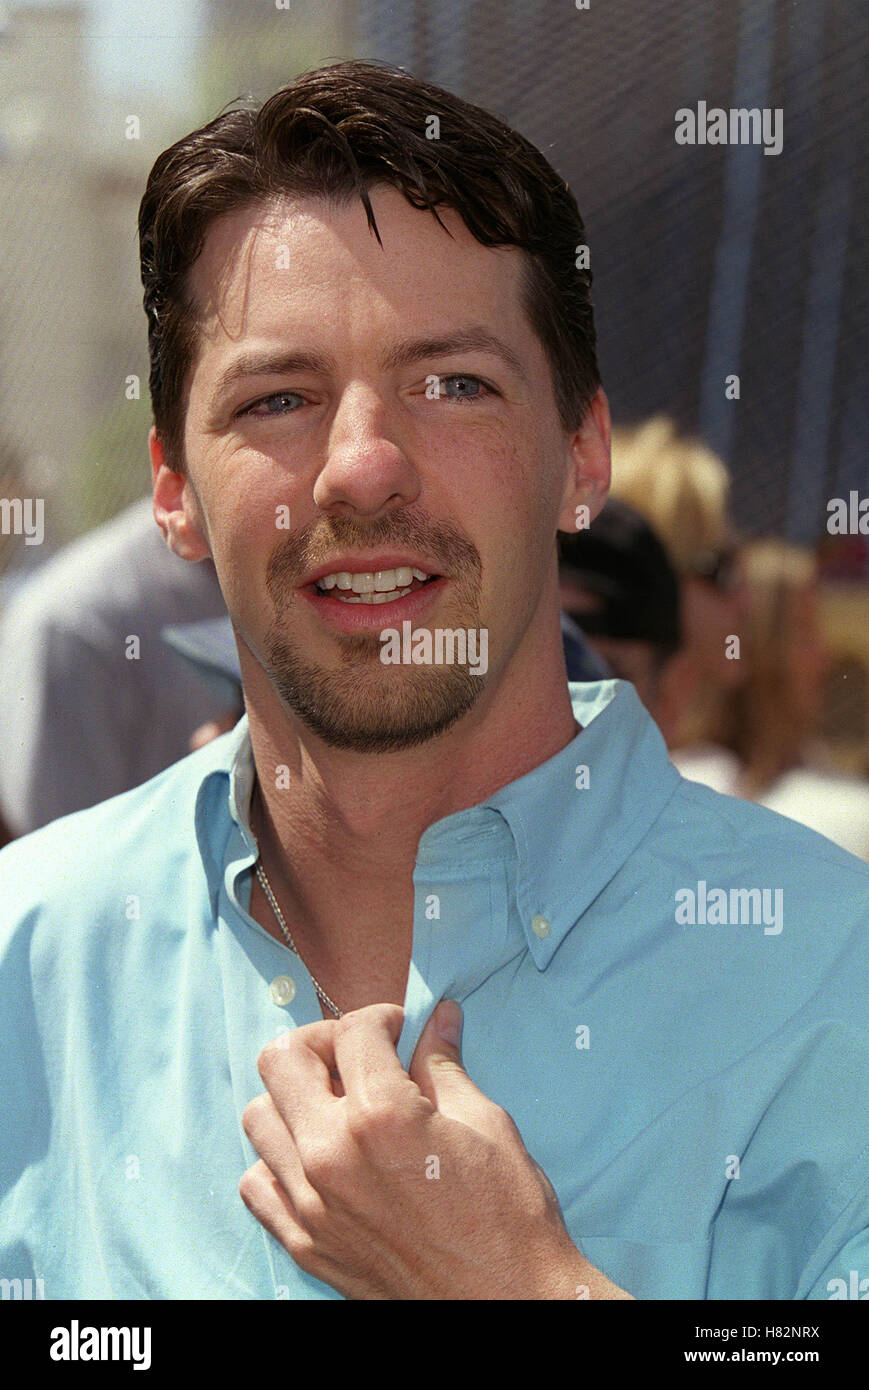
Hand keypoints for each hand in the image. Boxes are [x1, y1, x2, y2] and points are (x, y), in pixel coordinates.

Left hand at [239, 999, 631, 1298]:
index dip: (382, 1017)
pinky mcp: (305, 1244)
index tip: (400, 1029)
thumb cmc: (507, 1216)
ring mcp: (311, 1203)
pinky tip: (320, 1160)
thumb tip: (437, 1017)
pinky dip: (279, 1162)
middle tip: (358, 1056)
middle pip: (281, 1058)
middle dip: (322, 1043)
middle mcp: (331, 1154)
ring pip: (258, 1117)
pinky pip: (257, 1183)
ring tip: (337, 1107)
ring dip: (295, 1099)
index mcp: (382, 1116)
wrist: (506, 1304)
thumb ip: (444, 1064)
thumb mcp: (486, 1123)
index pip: (352, 1030)